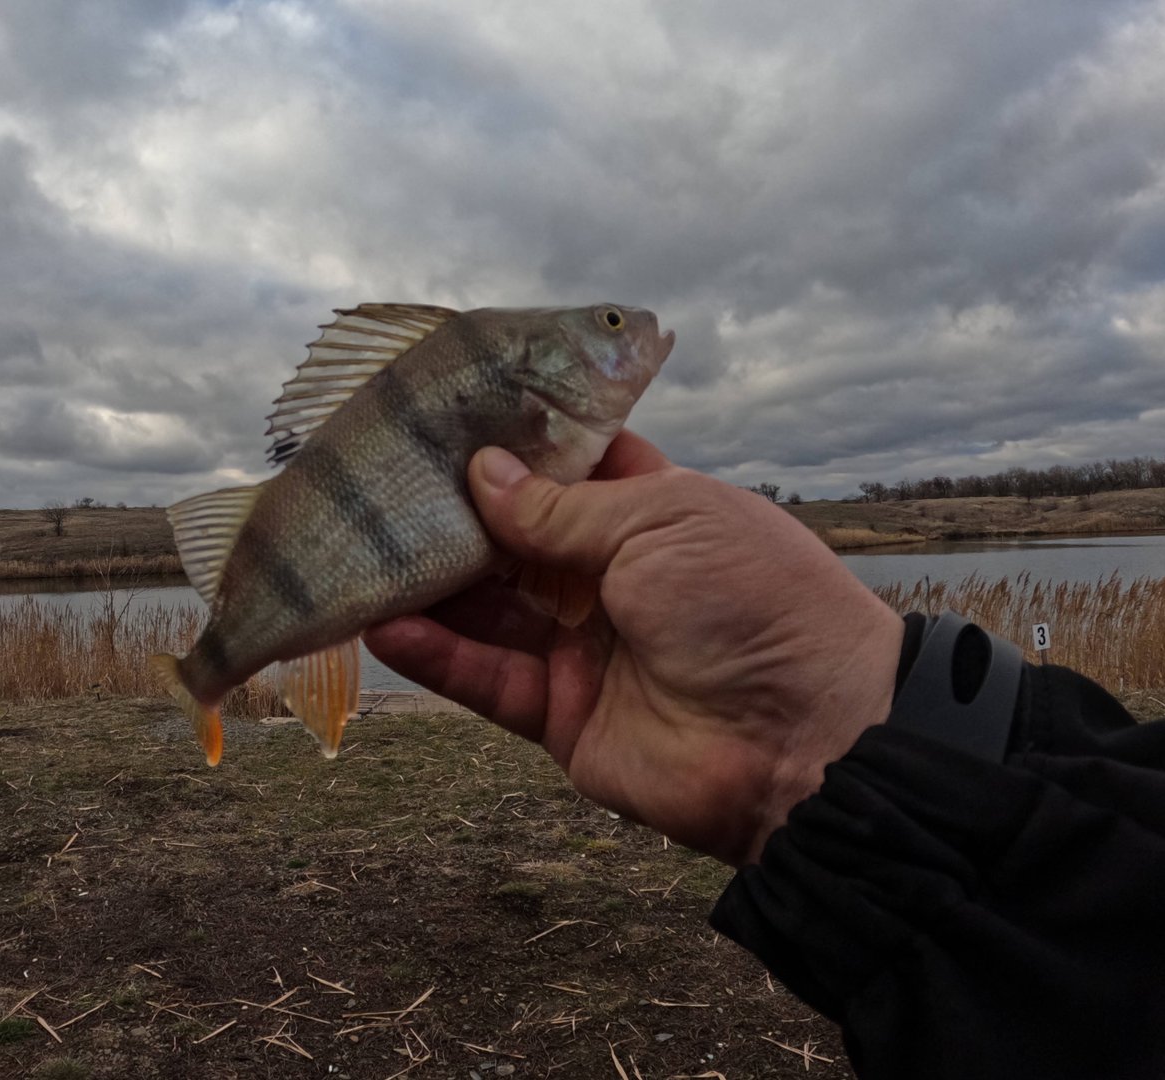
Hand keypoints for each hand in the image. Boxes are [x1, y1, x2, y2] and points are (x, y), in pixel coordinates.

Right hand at [362, 431, 903, 864]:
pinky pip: (487, 679)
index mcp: (653, 512)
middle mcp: (612, 576)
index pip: (568, 468)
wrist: (805, 742)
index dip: (511, 443)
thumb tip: (478, 472)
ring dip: (426, 585)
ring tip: (358, 553)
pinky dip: (437, 655)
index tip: (440, 416)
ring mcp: (583, 647)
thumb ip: (559, 507)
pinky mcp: (562, 715)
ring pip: (486, 609)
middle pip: (512, 539)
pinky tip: (384, 626)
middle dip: (450, 513)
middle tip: (374, 485)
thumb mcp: (661, 521)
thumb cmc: (753, 602)